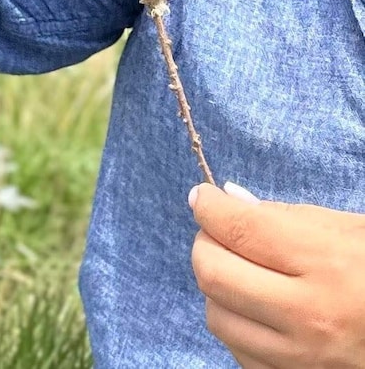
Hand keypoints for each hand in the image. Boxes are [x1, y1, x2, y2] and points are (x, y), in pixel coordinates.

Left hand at [190, 181, 364, 366]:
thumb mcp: (347, 229)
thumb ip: (285, 216)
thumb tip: (229, 201)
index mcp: (326, 263)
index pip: (241, 229)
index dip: (209, 206)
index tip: (202, 197)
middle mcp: (309, 314)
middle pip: (216, 274)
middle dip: (205, 243)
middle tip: (215, 230)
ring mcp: (300, 357)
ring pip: (218, 316)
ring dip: (216, 285)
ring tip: (236, 267)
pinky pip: (237, 351)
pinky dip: (235, 322)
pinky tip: (254, 306)